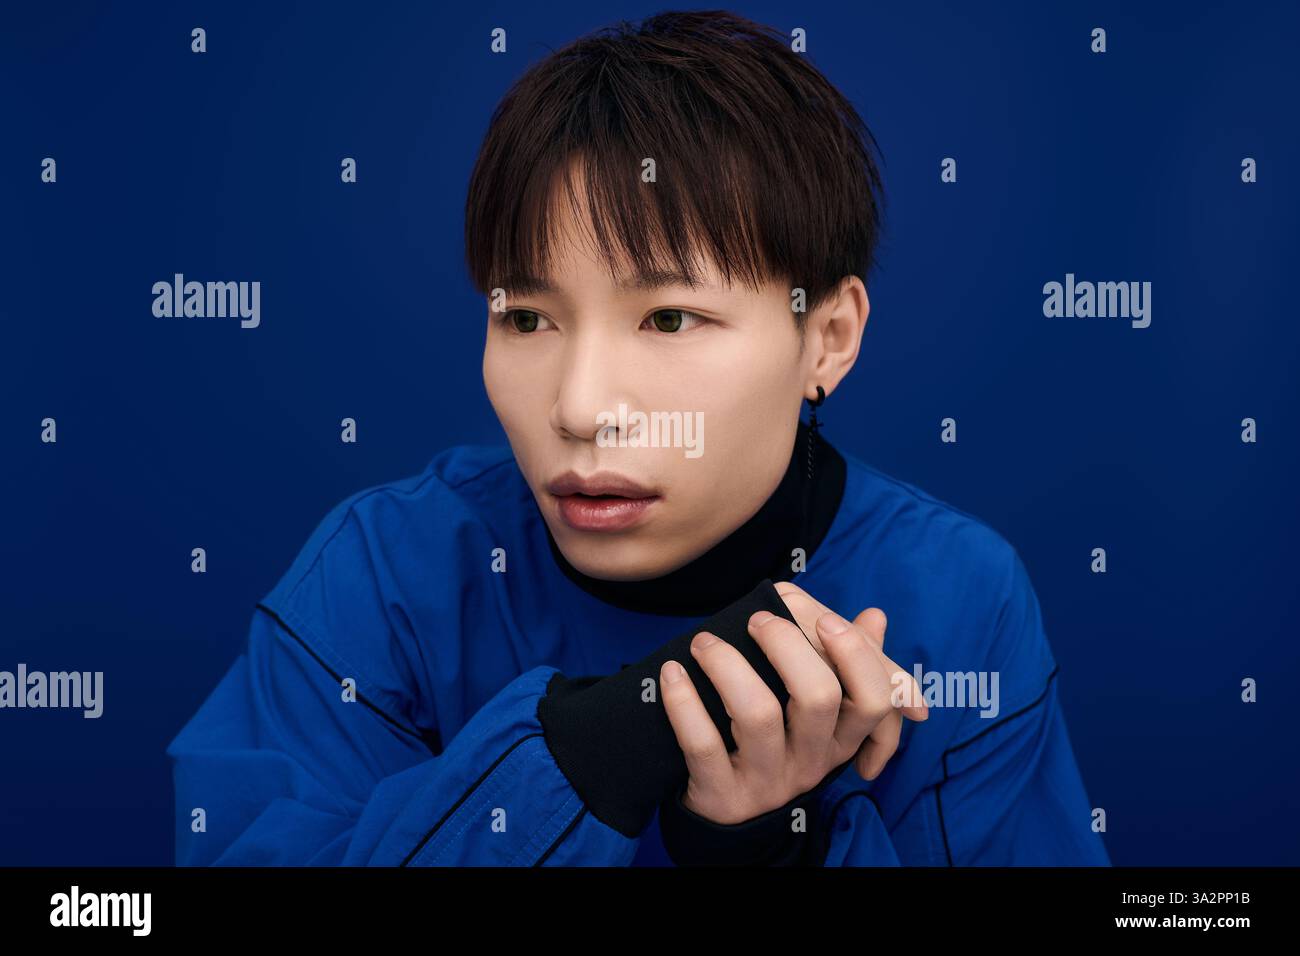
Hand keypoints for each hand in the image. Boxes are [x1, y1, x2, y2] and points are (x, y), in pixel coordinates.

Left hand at [659, 587, 925, 824]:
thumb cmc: (778, 742)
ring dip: (727, 665)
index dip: (855, 655)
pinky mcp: (722, 793)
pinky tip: (673, 673)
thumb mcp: (818, 711)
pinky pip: (704, 744)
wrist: (729, 812)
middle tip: (757, 620)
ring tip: (704, 642)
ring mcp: (768, 780)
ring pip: (758, 715)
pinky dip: (684, 703)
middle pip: (819, 697)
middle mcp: (812, 760)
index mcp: (842, 736)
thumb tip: (875, 618)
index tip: (826, 622)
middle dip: (788, 645)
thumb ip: (846, 663)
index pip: (873, 698)